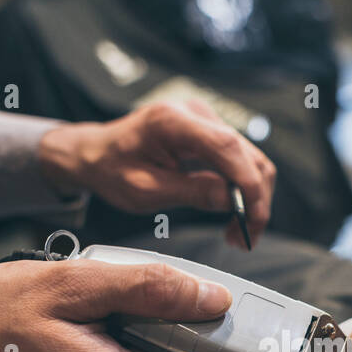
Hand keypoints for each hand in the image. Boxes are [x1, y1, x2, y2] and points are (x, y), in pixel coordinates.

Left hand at [38, 100, 275, 249]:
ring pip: (251, 159)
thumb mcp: (145, 190)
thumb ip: (191, 192)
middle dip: (255, 199)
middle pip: (248, 154)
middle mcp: (195, 114)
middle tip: (244, 237)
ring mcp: (205, 121)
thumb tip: (233, 201)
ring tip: (236, 231)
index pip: (228, 147)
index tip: (252, 219)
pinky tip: (231, 212)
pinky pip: (240, 161)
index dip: (248, 185)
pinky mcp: (209, 133)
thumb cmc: (111, 169)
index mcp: (172, 121)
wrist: (96, 154)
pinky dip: (242, 189)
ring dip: (252, 197)